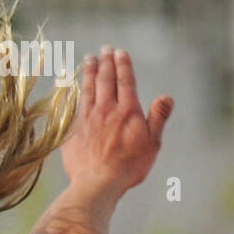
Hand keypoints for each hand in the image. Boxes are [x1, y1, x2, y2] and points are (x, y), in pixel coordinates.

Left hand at [60, 47, 173, 193]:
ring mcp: (87, 119)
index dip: (123, 65)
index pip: (125, 80)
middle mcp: (106, 110)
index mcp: (127, 110)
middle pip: (105, 80)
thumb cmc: (128, 167)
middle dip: (106, 62)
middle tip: (104, 49)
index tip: (119, 52)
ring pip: (87, 89)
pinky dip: (70, 91)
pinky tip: (67, 84)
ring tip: (88, 59)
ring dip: (89, 72)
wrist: (97, 183)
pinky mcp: (72, 131)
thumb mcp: (152, 143)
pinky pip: (71, 105)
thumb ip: (158, 118)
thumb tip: (166, 97)